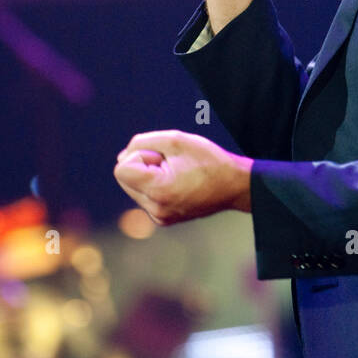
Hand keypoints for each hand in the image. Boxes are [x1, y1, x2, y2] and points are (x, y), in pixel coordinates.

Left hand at [114, 130, 251, 224]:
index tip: (165, 158)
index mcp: (158, 191)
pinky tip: (179, 182)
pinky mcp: (164, 218)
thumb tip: (122, 157)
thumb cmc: (209, 161)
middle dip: (144, 164)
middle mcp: (155, 209)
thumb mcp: (176, 139)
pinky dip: (156, 184)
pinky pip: (145, 195)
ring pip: (134, 186)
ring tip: (178, 173)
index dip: (141, 156)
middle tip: (173, 164)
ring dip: (150, 174)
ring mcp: (159, 217)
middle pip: (125, 178)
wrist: (236, 186)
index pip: (121, 169)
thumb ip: (142, 143)